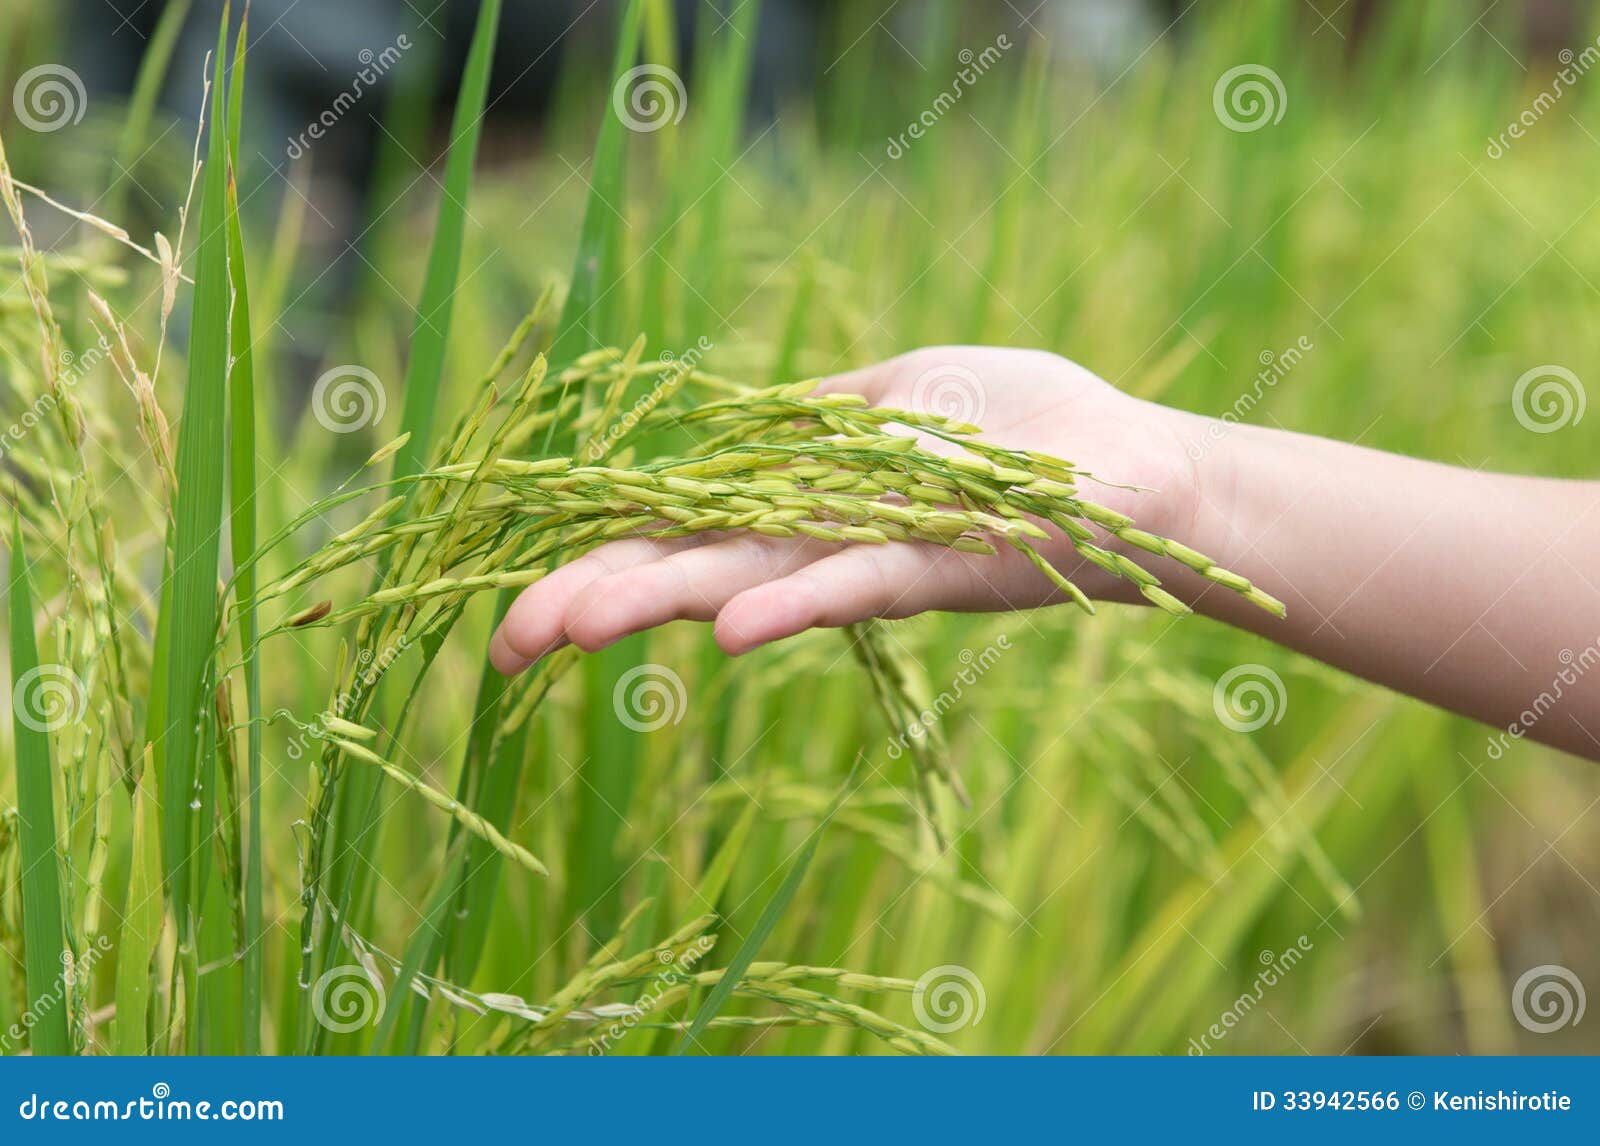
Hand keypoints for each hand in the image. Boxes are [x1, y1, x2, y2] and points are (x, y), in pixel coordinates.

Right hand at [489, 347, 1206, 674]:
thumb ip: (825, 415)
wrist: (1148, 472)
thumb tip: (744, 422)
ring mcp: (879, 557)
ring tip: (570, 629)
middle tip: (501, 645)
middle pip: (694, 567)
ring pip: (754, 580)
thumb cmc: (1032, 427)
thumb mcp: (910, 393)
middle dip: (597, 599)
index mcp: (807, 499)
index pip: (684, 527)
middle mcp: (828, 542)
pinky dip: (795, 599)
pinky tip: (724, 626)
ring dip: (664, 604)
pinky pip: (859, 582)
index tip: (519, 599)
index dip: (601, 555)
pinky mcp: (947, 564)